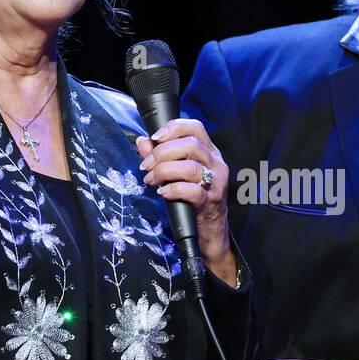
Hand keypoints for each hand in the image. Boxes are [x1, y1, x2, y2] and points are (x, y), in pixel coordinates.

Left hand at [135, 118, 235, 285]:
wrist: (209, 231)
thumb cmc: (193, 199)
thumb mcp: (177, 174)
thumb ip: (160, 156)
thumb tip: (142, 141)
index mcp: (209, 152)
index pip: (195, 127)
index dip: (173, 128)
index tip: (154, 138)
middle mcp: (216, 163)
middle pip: (190, 145)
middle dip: (162, 153)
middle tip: (147, 166)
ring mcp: (216, 182)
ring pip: (190, 167)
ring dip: (164, 171)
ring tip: (152, 180)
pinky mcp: (211, 202)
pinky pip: (192, 191)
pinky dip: (173, 190)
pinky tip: (163, 193)